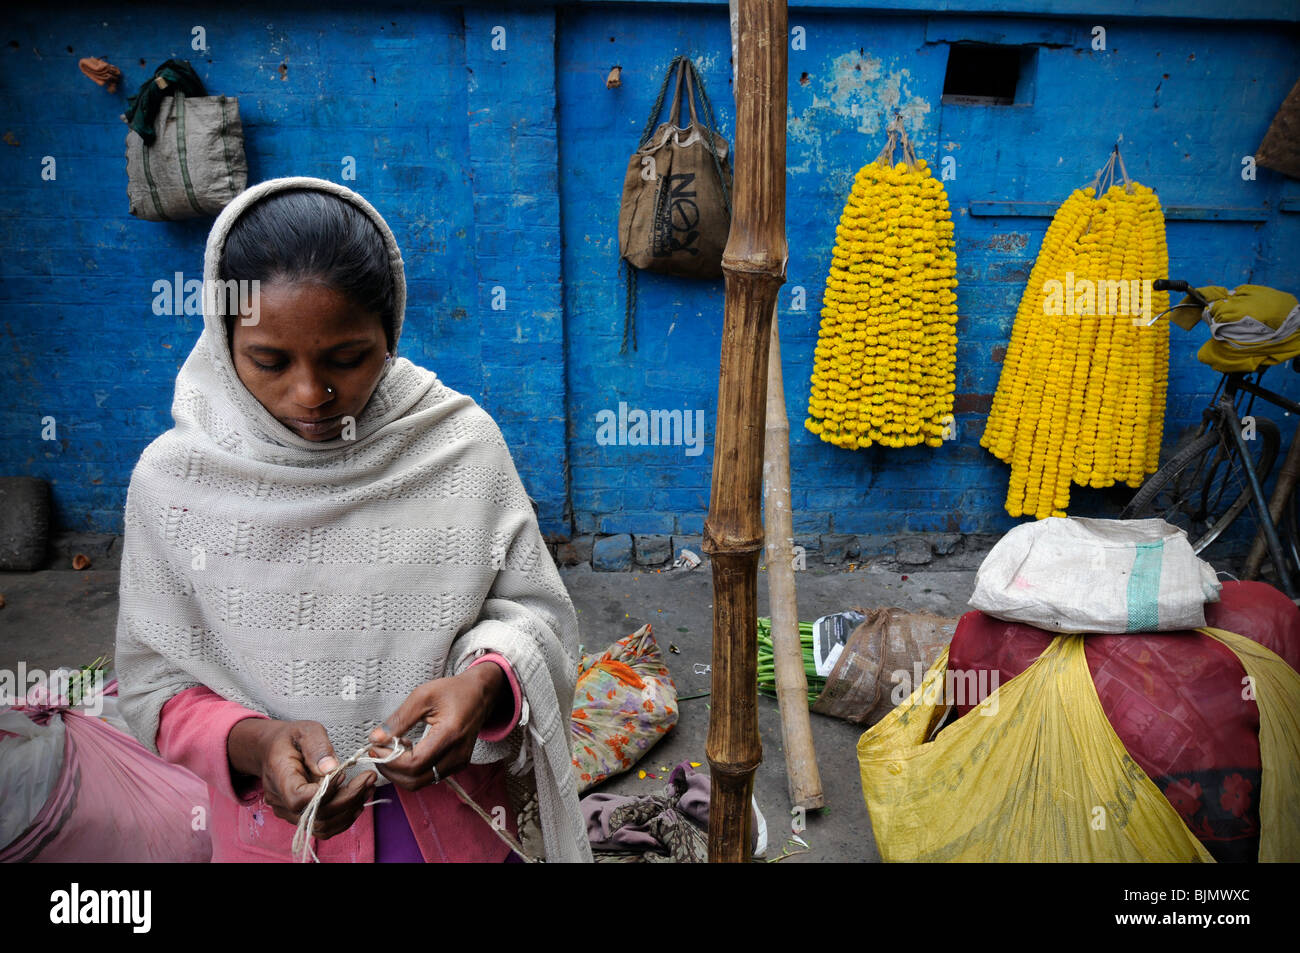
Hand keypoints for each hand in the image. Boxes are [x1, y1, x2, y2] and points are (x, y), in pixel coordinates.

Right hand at [227, 718, 375, 839]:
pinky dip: (344, 817)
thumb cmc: (290, 739)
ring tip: (367, 787)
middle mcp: (280, 800)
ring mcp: (288, 812)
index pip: (299, 798)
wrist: (272, 750)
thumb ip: (318, 747)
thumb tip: (332, 768)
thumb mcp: (305, 731)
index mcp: (279, 776)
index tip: (344, 772)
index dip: (326, 791)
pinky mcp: (300, 816)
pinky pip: (323, 827)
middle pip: (316, 815)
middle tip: (368, 778)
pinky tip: (357, 799)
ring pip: (322, 826)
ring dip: (349, 810)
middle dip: (348, 798)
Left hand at [366, 664, 506, 790]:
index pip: (414, 763)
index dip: (390, 760)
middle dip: (390, 770)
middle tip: (377, 751)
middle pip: (415, 780)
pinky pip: (428, 777)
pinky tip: (407, 751)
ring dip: (400, 772)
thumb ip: (399, 720)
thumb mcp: (422, 696)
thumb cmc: (453, 691)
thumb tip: (375, 738)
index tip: (375, 747)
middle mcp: (457, 754)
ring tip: (392, 749)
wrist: (480, 693)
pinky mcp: (457, 764)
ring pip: (420, 782)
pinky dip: (412, 770)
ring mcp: (459, 762)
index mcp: (450, 734)